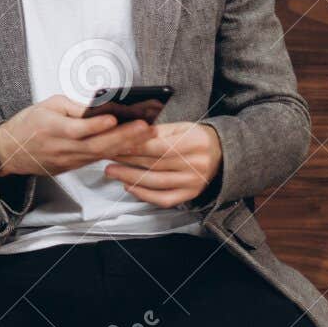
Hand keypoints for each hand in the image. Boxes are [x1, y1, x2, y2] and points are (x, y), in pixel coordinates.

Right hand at [0, 95, 155, 177]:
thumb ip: (72, 107)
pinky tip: (136, 144)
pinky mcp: (74, 166)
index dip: (95, 125)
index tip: (113, 118)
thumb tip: (99, 106)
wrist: (11, 152)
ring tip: (148, 134)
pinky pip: (99, 158)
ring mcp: (69, 160)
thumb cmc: (29, 124)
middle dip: (123, 136)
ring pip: (102, 154)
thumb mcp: (46, 106)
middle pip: (96, 144)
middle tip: (146, 126)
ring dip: (126, 145)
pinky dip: (117, 152)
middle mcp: (62, 148)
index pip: (76, 129)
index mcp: (51, 128)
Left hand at [104, 121, 221, 206]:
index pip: (157, 147)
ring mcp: (193, 183)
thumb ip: (157, 132)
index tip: (113, 143)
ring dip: (129, 177)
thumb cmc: (196, 137)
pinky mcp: (191, 195)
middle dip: (126, 160)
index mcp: (193, 143)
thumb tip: (129, 133)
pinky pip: (164, 199)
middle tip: (104, 155)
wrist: (223, 153)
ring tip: (110, 171)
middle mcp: (195, 165)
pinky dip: (144, 195)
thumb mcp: (180, 127)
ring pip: (156, 183)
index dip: (133, 146)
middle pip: (154, 164)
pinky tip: (128, 187)